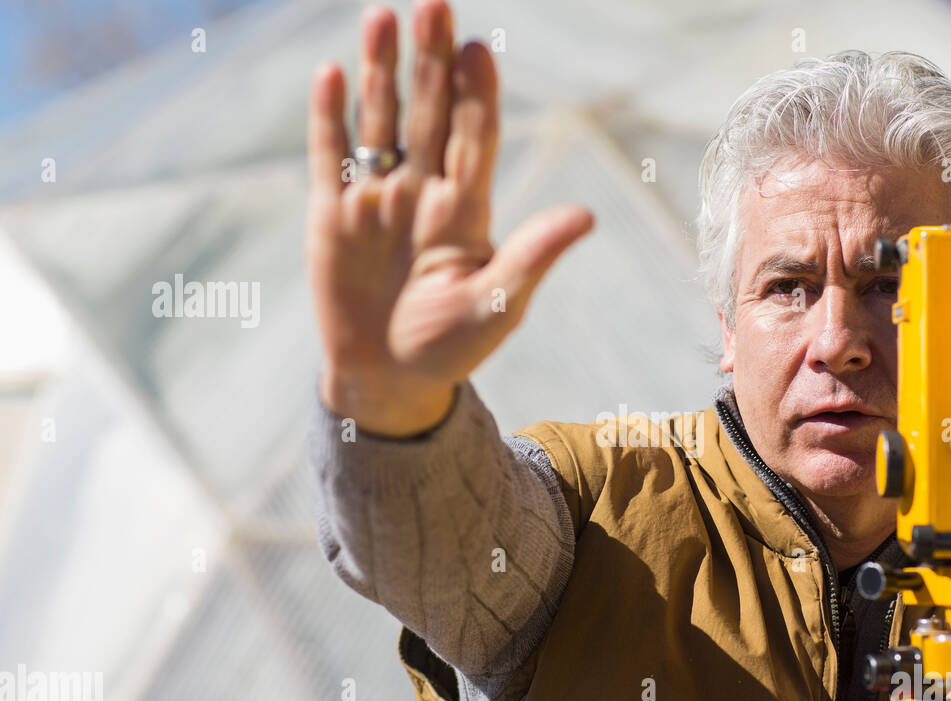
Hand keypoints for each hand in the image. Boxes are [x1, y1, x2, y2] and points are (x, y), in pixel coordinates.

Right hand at [307, 1, 593, 435]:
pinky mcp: (331, 215)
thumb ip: (533, 255)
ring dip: (381, 71)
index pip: (475, 137)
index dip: (477, 93)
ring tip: (383, 16)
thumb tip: (587, 216)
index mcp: (465, 209)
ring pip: (379, 121)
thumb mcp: (498, 303)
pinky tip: (332, 74)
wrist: (388, 378)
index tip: (480, 48)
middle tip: (434, 3)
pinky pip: (330, 156)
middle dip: (430, 60)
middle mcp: (421, 192)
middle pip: (429, 113)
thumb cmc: (451, 345)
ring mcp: (376, 199)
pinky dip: (329, 118)